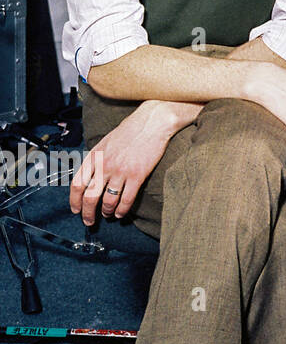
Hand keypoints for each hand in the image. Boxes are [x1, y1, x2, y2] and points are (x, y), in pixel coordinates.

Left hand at [70, 100, 199, 222]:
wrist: (152, 122)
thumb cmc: (131, 130)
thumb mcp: (106, 142)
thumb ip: (97, 159)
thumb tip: (90, 177)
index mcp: (94, 157)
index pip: (77, 184)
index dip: (74, 201)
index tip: (75, 210)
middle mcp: (105, 165)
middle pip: (89, 197)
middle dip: (87, 213)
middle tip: (89, 221)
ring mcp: (121, 171)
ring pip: (108, 200)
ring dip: (106, 212)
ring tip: (108, 215)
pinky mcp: (137, 175)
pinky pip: (126, 199)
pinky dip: (122, 210)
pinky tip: (121, 213)